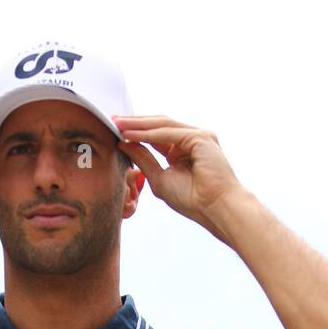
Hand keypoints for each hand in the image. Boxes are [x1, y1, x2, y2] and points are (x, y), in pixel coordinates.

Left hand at [112, 114, 244, 239]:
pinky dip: (149, 134)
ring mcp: (198, 136)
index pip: (155, 136)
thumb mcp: (159, 178)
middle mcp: (191, 140)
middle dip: (135, 123)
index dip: (135, 132)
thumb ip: (144, 160)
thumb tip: (124, 144)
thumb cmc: (192, 200)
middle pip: (158, 126)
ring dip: (139, 124)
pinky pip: (169, 133)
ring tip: (118, 124)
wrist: (214, 208)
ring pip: (162, 125)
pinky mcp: (201, 137)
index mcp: (182, 151)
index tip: (114, 130)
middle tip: (112, 120)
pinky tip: (132, 134)